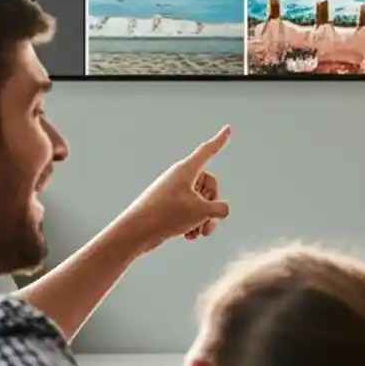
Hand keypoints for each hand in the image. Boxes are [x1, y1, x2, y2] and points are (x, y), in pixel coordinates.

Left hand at [117, 126, 231, 252]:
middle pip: (209, 186)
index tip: (228, 129)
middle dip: (213, 206)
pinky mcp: (168, 206)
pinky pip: (189, 211)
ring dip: (204, 219)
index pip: (208, 151)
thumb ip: (220, 208)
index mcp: (186, 170)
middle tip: (207, 224)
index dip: (220, 141)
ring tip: (198, 233)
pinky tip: (189, 236)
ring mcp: (174, 192)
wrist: (136, 231)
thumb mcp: (201, 212)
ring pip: (200, 202)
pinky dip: (193, 223)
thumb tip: (222, 210)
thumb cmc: (166, 215)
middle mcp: (180, 177)